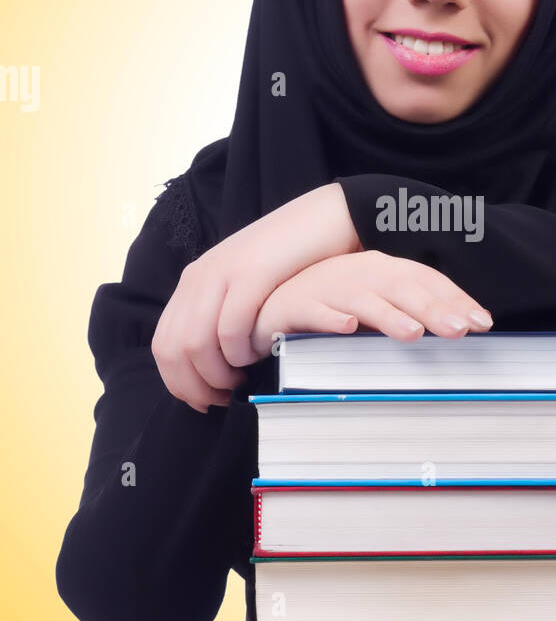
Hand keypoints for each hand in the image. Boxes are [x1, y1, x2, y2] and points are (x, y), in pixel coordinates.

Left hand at [152, 183, 359, 411]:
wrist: (325, 218)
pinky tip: (259, 354)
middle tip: (224, 399)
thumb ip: (225, 313)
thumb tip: (215, 364)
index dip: (179, 382)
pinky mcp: (251, 274)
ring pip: (197, 343)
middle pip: (175, 349)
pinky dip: (241, 352)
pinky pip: (231, 327)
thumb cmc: (293, 261)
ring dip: (218, 374)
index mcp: (194, 282)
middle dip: (196, 385)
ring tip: (242, 381)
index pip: (164, 344)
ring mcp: (223, 273)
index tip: (204, 402)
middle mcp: (200, 277)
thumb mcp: (246, 285)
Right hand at [251, 251, 493, 356]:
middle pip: (401, 288)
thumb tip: (462, 330)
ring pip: (362, 299)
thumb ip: (411, 315)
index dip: (454, 299)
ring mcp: (326, 287)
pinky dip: (330, 318)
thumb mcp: (378, 308)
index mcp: (383, 271)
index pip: (425, 280)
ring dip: (388, 314)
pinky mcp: (294, 305)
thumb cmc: (334, 306)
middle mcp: (359, 274)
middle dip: (432, 308)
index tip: (481, 323)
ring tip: (412, 333)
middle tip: (458, 331)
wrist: (272, 302)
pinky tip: (347, 328)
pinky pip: (314, 310)